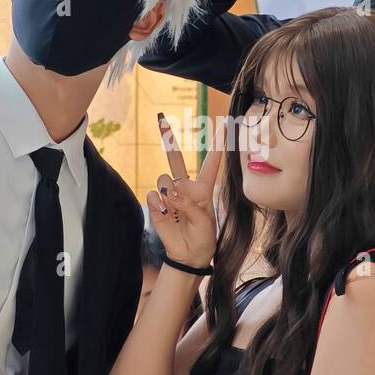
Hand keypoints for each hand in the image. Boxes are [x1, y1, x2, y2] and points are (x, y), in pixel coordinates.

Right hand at [146, 114, 223, 268]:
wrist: (189, 256)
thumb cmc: (203, 238)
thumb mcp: (206, 221)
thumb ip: (190, 205)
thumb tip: (171, 195)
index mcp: (203, 189)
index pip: (210, 164)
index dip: (216, 145)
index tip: (221, 126)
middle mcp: (185, 188)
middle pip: (175, 158)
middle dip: (167, 138)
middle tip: (161, 119)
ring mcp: (169, 196)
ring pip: (164, 179)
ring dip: (169, 192)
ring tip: (176, 209)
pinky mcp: (157, 206)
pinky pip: (153, 194)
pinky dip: (158, 202)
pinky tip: (164, 212)